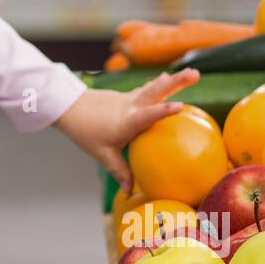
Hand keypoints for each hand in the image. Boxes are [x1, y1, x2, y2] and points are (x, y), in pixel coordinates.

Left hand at [53, 69, 200, 189]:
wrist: (69, 107)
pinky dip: (161, 86)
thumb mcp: (102, 154)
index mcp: (126, 121)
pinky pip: (148, 90)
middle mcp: (131, 106)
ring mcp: (130, 98)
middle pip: (156, 91)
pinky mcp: (129, 97)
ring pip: (154, 87)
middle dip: (176, 82)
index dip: (163, 111)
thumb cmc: (85, 131)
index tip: (181, 105)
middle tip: (196, 74)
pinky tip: (170, 80)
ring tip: (193, 73)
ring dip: (173, 80)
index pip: (147, 115)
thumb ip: (119, 170)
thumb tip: (131, 190)